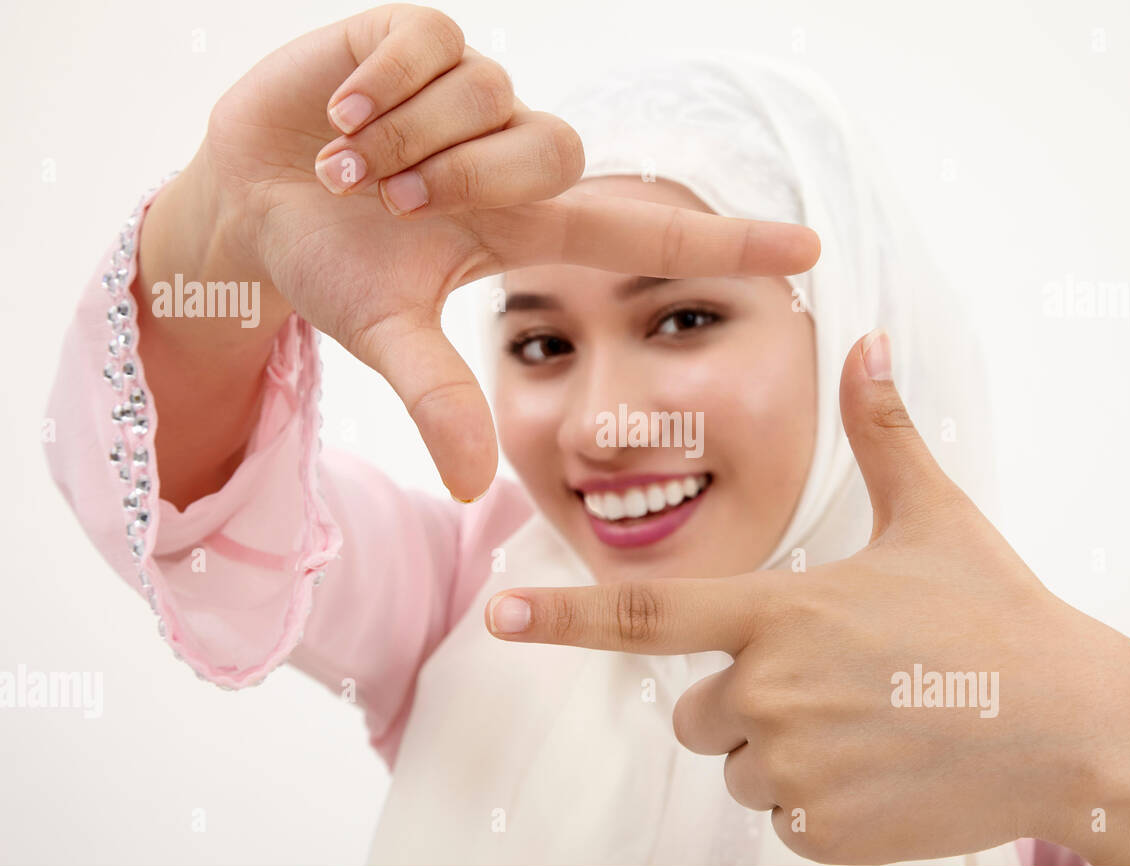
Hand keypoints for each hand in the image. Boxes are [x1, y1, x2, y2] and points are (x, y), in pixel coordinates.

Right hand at [153, 4, 818, 498]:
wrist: (250, 198)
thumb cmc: (332, 263)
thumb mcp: (385, 333)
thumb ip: (437, 399)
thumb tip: (476, 488)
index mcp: (525, 227)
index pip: (648, 234)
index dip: (728, 244)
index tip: (809, 252)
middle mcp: (514, 155)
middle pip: (554, 148)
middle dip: (462, 180)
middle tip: (391, 205)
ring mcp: (471, 94)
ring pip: (490, 95)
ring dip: (408, 142)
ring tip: (349, 168)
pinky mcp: (419, 36)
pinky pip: (434, 44)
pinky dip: (379, 89)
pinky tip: (340, 117)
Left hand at [484, 330, 1129, 865]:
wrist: (1075, 727)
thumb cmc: (998, 616)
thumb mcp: (933, 517)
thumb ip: (882, 434)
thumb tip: (869, 343)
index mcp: (780, 611)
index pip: (648, 614)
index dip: (566, 613)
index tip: (501, 612)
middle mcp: (771, 691)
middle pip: (695, 710)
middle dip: (743, 698)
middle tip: (836, 684)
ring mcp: (796, 768)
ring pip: (738, 765)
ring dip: (783, 752)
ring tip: (870, 724)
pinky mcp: (824, 832)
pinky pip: (780, 821)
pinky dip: (818, 804)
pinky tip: (882, 771)